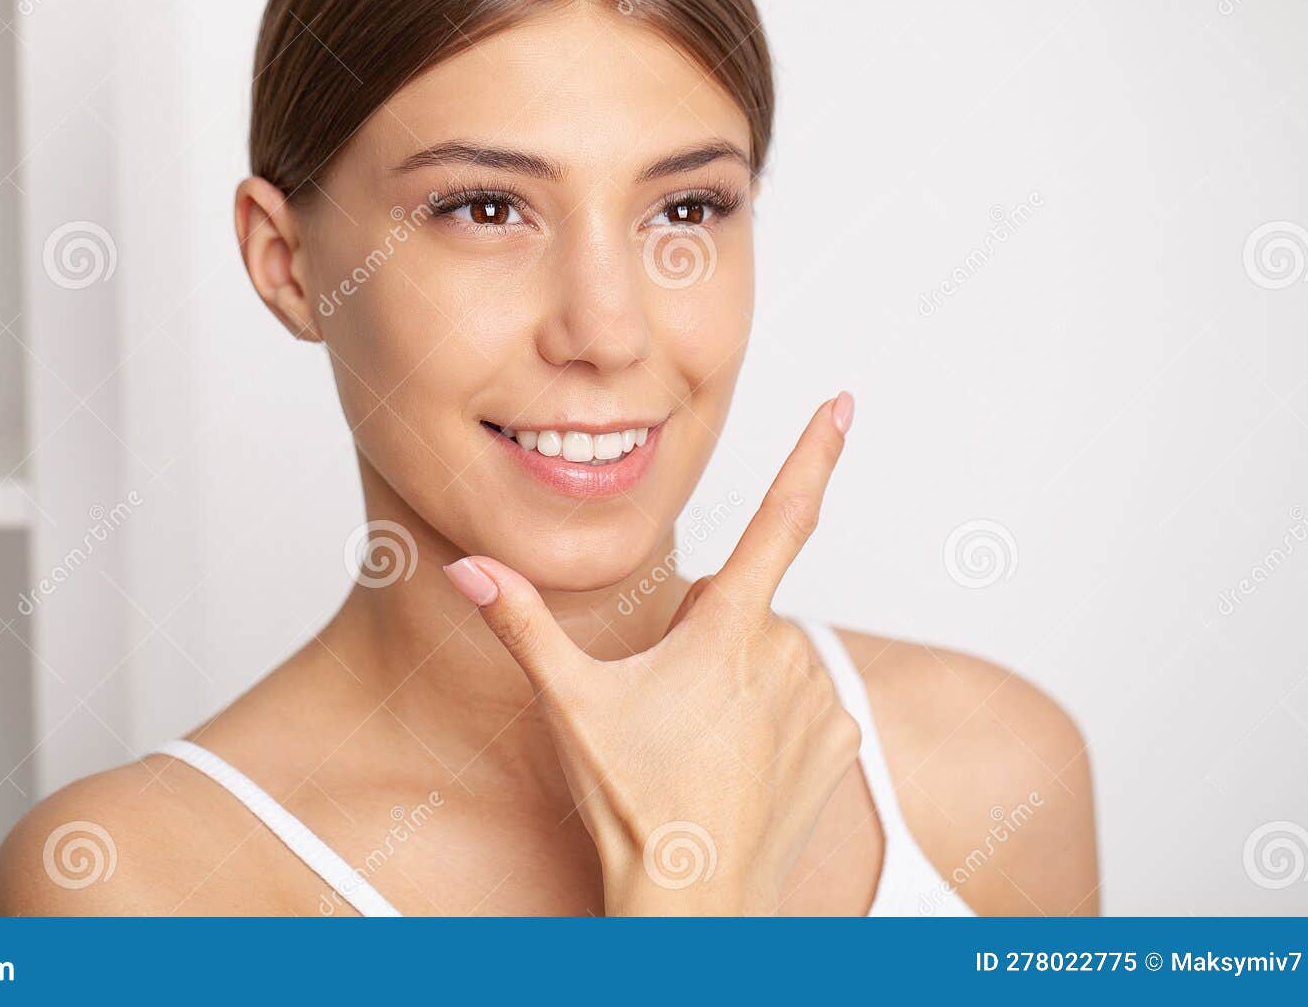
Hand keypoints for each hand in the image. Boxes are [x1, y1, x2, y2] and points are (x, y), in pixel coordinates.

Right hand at [443, 393, 861, 915]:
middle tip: (665, 702)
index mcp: (728, 630)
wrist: (696, 906)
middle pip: (742, 612)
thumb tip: (464, 565)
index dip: (815, 453)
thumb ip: (520, 622)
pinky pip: (803, 706)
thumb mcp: (570, 703)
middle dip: (705, 636)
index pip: (781, 517)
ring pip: (770, 660)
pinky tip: (734, 765)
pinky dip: (772, 720)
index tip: (844, 402)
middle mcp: (787, 656)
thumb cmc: (633, 802)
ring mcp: (819, 703)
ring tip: (696, 743)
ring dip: (737, 681)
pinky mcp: (840, 745)